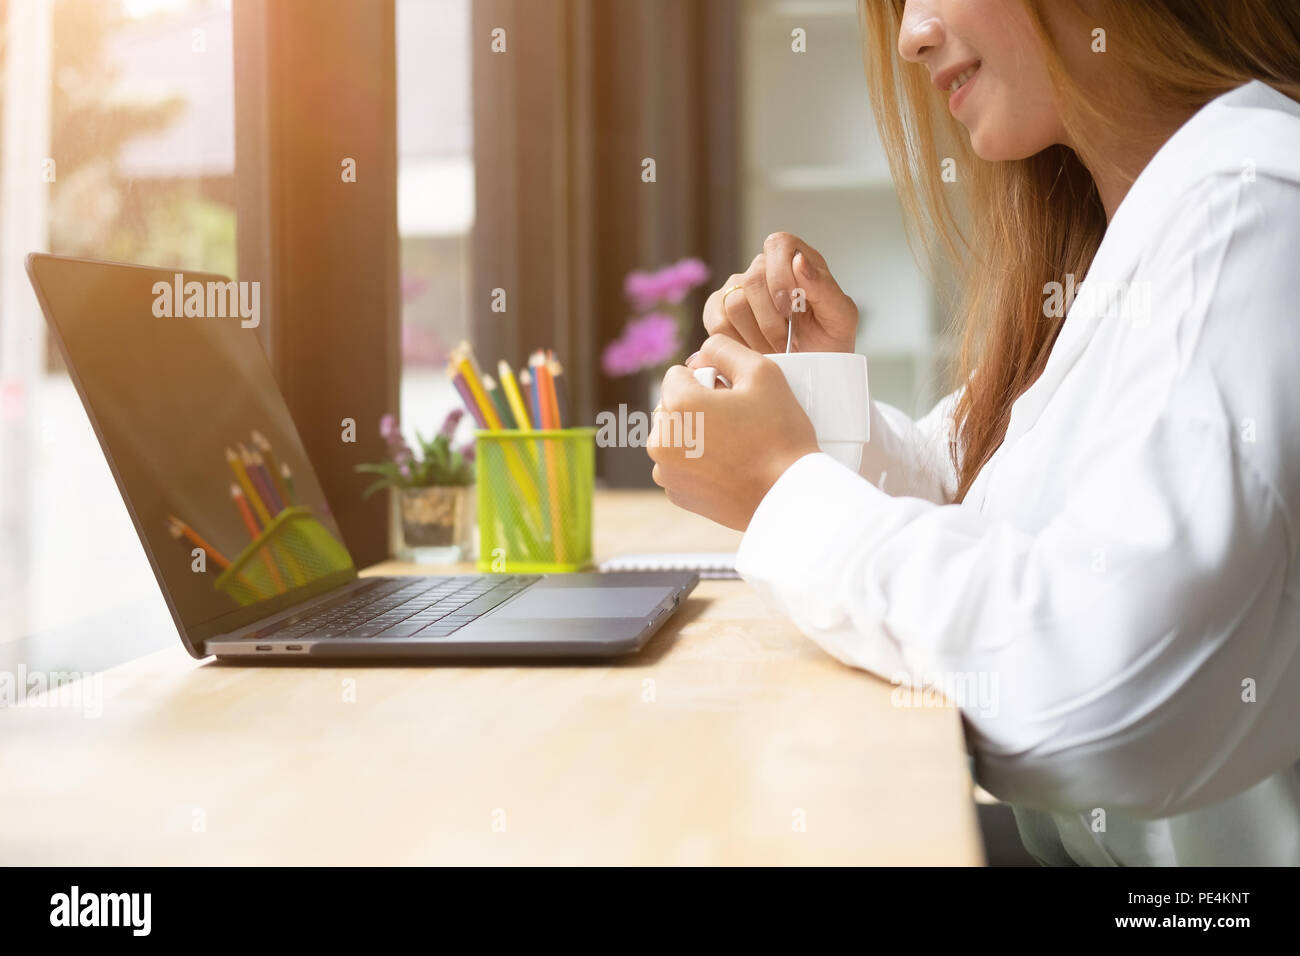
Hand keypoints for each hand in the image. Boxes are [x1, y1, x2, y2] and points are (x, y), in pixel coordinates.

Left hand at [648, 335, 819, 530]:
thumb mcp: (763, 372)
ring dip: (695, 434)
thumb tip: (699, 356)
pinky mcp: (675, 492)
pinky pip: (678, 463)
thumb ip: (724, 348)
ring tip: (734, 446)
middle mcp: (661, 438)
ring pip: (675, 434)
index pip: (678, 374)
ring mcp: (665, 469)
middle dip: (698, 407)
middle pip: (673, 404)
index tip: (733, 399)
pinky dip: (696, 461)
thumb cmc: (779, 433)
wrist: (787, 494)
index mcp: (678, 404)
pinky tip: (727, 467)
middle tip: (737, 423)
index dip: (708, 380)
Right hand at [702, 232, 858, 353]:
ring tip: (777, 349)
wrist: (812, 373)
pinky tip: (756, 351)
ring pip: (735, 303)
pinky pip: (717, 322)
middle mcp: (762, 269)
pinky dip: (738, 343)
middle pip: (753, 279)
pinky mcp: (717, 311)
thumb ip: (824, 287)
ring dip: (758, 336)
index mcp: (795, 259)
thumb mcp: (840, 318)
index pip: (778, 245)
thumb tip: (798, 260)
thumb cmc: (829, 342)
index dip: (781, 275)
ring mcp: (736, 288)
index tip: (791, 309)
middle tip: (789, 342)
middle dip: (772, 319)